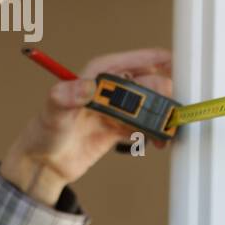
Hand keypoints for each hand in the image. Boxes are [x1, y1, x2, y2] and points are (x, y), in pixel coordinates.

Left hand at [0, 47, 172, 203]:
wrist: (43, 163)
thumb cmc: (43, 132)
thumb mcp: (53, 112)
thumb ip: (67, 98)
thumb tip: (85, 87)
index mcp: (99, 73)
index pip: (138, 61)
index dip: (161, 62)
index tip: (181, 68)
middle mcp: (112, 88)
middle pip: (151, 85)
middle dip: (164, 98)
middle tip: (168, 116)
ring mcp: (118, 108)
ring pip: (152, 107)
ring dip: (163, 118)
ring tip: (167, 133)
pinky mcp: (120, 128)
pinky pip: (146, 127)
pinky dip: (156, 134)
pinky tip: (158, 143)